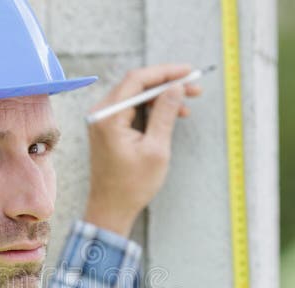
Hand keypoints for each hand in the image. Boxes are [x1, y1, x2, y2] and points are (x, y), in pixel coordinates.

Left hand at [84, 64, 201, 236]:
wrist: (111, 209)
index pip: (137, 80)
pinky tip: (172, 114)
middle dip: (166, 84)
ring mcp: (103, 121)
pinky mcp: (108, 128)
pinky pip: (131, 109)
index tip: (188, 72)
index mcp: (108, 117)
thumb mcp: (156, 149)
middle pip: (136, 85)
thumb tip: (176, 87)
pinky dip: (151, 109)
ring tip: (188, 104)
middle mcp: (100, 114)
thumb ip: (165, 114)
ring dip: (161, 97)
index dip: (165, 72)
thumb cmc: (131, 185)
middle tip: (194, 88)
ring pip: (136, 96)